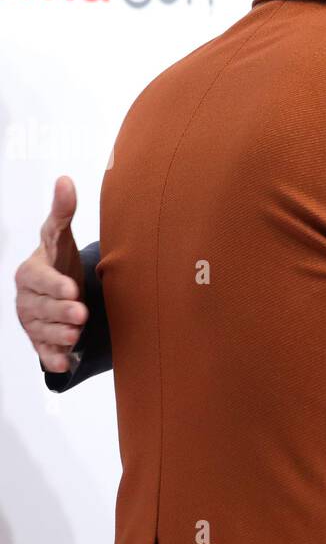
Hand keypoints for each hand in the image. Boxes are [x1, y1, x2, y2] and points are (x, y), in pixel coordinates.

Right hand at [14, 176, 87, 372]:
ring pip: (42, 331)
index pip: (40, 278)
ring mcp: (32, 322)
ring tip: (76, 336)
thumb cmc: (58, 261)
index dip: (54, 285)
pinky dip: (53, 359)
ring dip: (58, 336)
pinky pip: (43, 353)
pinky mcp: (40, 342)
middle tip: (81, 314)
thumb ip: (62, 212)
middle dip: (60, 311)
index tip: (71, 289)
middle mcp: (28, 298)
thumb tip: (65, 179)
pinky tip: (64, 364)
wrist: (57, 291)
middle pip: (42, 307)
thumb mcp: (60, 238)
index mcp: (31, 271)